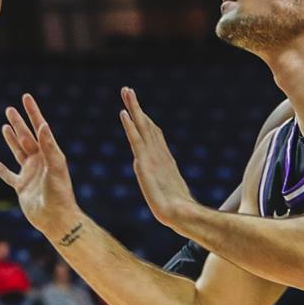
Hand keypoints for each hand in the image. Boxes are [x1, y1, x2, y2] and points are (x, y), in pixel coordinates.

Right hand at [0, 94, 81, 240]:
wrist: (57, 220)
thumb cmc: (59, 194)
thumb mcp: (55, 168)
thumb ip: (49, 147)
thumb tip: (43, 125)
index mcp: (49, 154)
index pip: (39, 128)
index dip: (33, 112)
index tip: (26, 97)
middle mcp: (39, 161)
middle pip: (26, 137)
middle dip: (18, 122)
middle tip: (10, 108)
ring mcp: (30, 174)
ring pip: (18, 152)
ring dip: (11, 139)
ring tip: (5, 126)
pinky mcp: (22, 188)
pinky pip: (10, 177)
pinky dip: (3, 171)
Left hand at [120, 88, 196, 231]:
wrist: (180, 215)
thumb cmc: (177, 209)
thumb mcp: (169, 191)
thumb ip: (167, 184)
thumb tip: (167, 185)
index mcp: (162, 159)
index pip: (151, 134)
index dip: (143, 119)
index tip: (136, 106)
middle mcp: (158, 153)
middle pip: (146, 124)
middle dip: (136, 107)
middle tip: (127, 89)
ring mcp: (152, 156)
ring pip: (141, 126)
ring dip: (133, 108)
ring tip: (126, 91)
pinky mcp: (145, 163)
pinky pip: (136, 139)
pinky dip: (130, 125)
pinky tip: (123, 113)